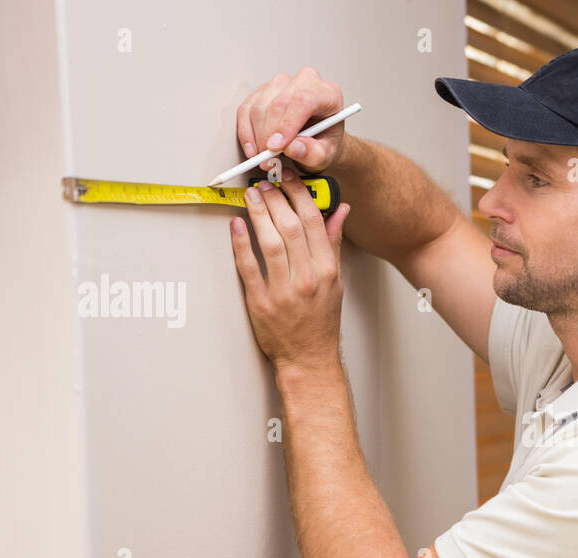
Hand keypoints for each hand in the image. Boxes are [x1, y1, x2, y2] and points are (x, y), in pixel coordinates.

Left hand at [230, 167, 351, 371]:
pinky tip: (237, 225)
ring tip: (251, 195)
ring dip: (259, 214)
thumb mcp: (336, 281)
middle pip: (292, 227)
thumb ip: (333, 243)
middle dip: (276, 198)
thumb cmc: (321, 321)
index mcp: (327, 270)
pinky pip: (248, 268)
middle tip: (265, 182)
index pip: (315, 222)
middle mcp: (308, 279)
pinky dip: (241, 244)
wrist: (309, 358)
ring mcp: (283, 292)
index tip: (290, 178)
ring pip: (270, 242)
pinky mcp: (261, 303)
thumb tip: (340, 210)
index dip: (300, 194)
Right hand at [237, 67, 345, 173]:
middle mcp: (305, 82)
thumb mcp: (326, 155)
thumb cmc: (324, 142)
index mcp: (328, 93)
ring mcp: (282, 83)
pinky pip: (246, 109)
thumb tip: (293, 148)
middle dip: (269, 136)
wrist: (318, 140)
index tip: (276, 147)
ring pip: (259, 107)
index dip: (287, 124)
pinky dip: (246, 132)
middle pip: (278, 104)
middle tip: (268, 161)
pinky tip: (252, 148)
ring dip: (257, 137)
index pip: (303, 101)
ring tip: (264, 158)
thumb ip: (314, 153)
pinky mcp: (263, 91)